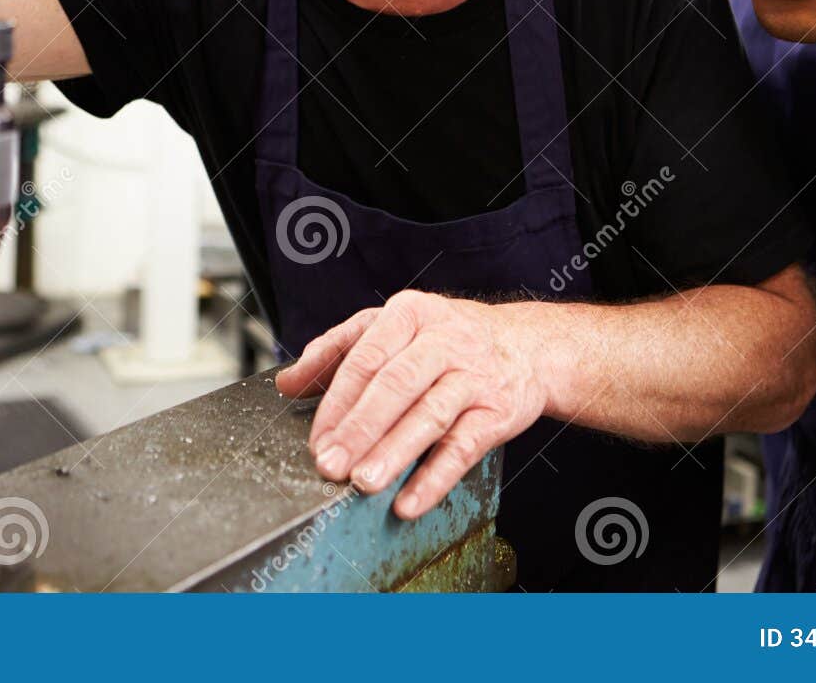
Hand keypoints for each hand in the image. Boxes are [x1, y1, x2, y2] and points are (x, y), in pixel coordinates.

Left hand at [274, 290, 547, 518]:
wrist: (528, 347)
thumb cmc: (449, 340)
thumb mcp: (395, 328)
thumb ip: (338, 351)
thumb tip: (287, 383)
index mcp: (410, 314)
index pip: (366, 359)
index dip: (337, 402)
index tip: (317, 439)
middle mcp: (444, 340)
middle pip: (395, 385)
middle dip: (359, 428)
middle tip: (331, 465)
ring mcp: (474, 376)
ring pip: (429, 415)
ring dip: (393, 453)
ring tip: (363, 483)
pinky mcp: (498, 411)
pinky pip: (463, 448)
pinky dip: (434, 478)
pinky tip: (408, 502)